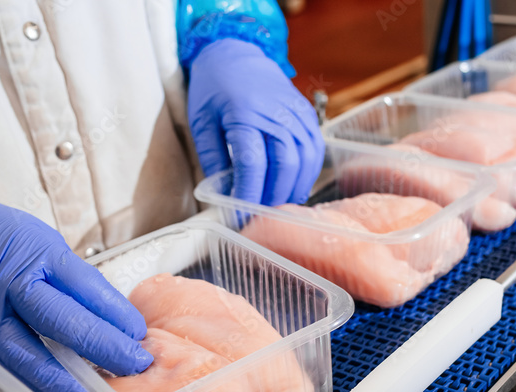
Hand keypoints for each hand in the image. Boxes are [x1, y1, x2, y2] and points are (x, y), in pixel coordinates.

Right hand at [0, 193, 151, 391]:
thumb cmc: (2, 240)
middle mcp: (10, 287)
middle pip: (64, 324)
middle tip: (135, 369)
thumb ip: (79, 284)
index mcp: (38, 256)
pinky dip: (38, 388)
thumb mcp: (47, 245)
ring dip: (71, 385)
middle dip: (105, 351)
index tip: (141, 337)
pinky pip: (8, 371)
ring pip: (32, 359)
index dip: (118, 318)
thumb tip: (121, 324)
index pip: (87, 290)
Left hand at [188, 38, 323, 205]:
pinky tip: (292, 187)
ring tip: (276, 206)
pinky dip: (306, 174)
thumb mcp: (200, 123)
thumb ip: (213, 160)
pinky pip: (315, 151)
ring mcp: (296, 112)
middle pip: (285, 165)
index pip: (252, 164)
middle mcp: (276, 112)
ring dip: (292, 189)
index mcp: (244, 112)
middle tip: (259, 215)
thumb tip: (225, 195)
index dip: (249, 194)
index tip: (241, 215)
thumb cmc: (213, 89)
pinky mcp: (308, 115)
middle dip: (273, 197)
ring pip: (305, 160)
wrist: (234, 52)